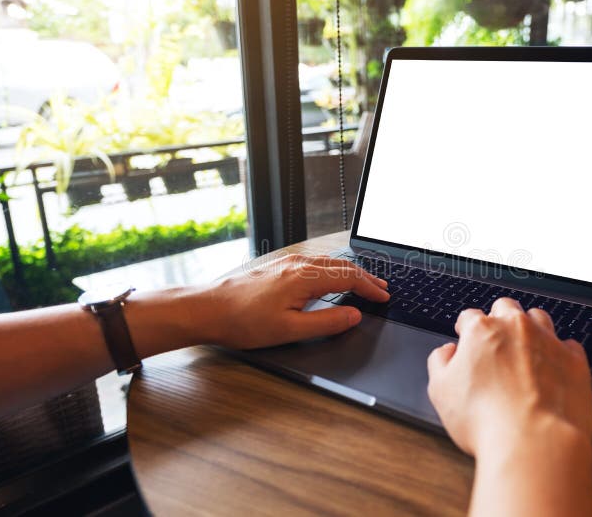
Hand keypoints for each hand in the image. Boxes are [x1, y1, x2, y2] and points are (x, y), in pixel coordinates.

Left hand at [199, 254, 388, 349]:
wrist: (207, 309)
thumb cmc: (243, 321)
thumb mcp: (289, 329)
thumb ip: (327, 322)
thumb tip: (354, 315)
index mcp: (305, 277)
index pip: (349, 278)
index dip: (370, 288)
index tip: (384, 296)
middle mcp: (298, 264)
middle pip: (342, 266)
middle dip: (365, 277)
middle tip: (382, 288)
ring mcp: (286, 263)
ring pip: (328, 262)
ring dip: (350, 272)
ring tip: (363, 282)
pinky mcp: (277, 267)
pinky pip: (314, 262)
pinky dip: (332, 269)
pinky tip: (331, 277)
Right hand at [426, 297, 591, 457]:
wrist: (533, 441)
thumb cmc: (486, 419)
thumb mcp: (440, 392)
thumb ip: (439, 363)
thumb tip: (446, 353)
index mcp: (481, 331)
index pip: (470, 317)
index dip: (465, 328)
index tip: (466, 337)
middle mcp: (516, 328)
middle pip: (506, 308)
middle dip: (498, 319)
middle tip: (495, 341)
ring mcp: (548, 341)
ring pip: (538, 318)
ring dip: (530, 328)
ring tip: (525, 350)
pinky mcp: (574, 360)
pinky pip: (568, 344)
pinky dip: (559, 352)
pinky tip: (552, 368)